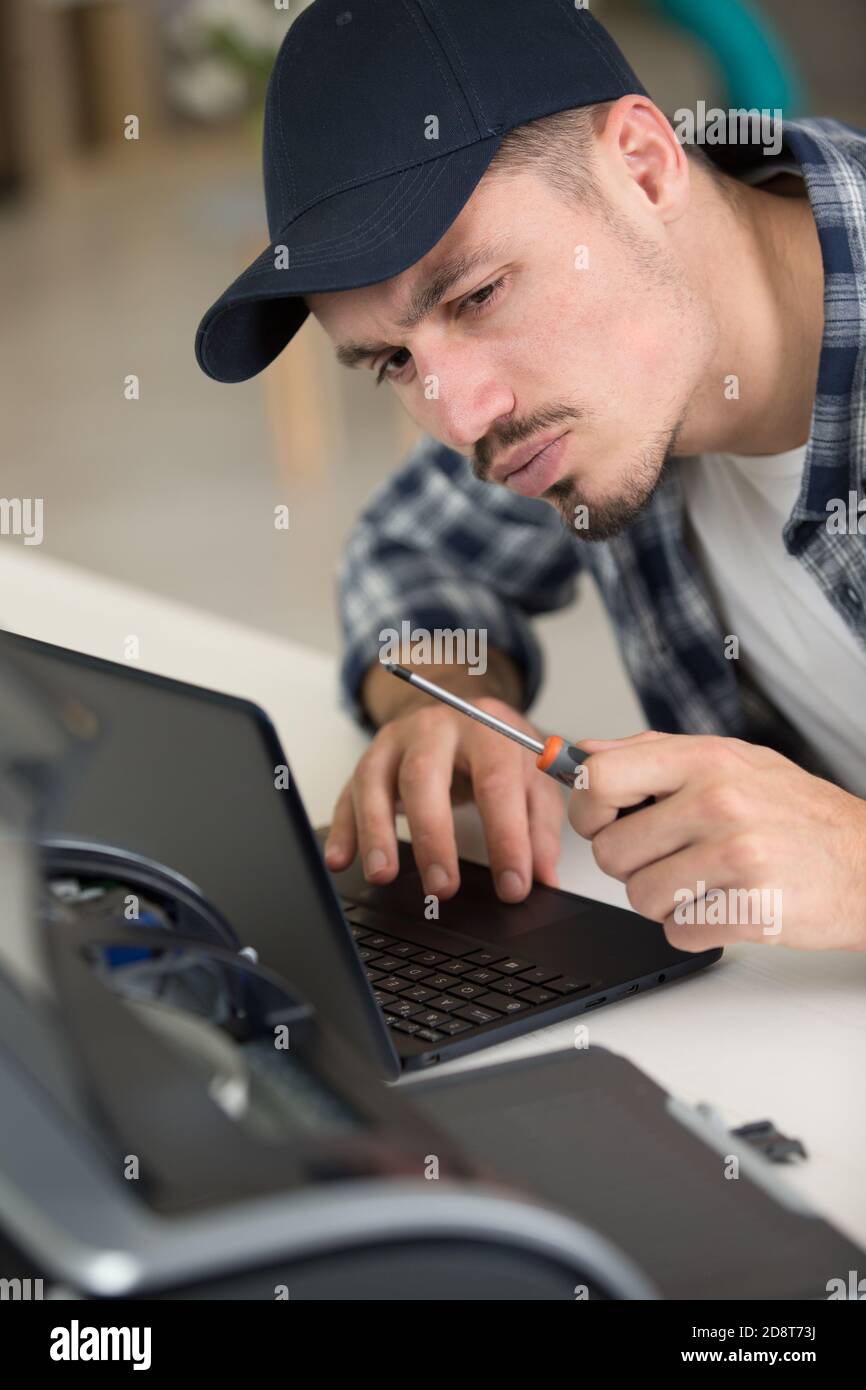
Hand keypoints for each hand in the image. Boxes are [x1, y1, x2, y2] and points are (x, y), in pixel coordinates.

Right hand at [324, 697, 562, 901]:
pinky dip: (343, 829)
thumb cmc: (498, 749)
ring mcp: (395, 741)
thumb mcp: (533, 777)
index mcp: (486, 728)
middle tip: (442, 887)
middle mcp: (436, 728)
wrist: (462, 710)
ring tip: (383, 875)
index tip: (513, 886)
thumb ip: (540, 825)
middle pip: (425, 775)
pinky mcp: (369, 758)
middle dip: (432, 836)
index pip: (496, 782)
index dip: (506, 837)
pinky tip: (342, 860)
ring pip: (374, 780)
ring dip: (375, 831)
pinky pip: (348, 793)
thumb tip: (543, 877)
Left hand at [567, 731, 865, 951]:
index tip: (604, 820)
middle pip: (610, 851)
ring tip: (704, 881)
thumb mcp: (731, 759)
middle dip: (630, 864)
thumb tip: (584, 755)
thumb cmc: (796, 813)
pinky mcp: (751, 909)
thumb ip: (654, 754)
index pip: (600, 778)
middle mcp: (718, 802)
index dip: (587, 808)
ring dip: (663, 900)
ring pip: (638, 897)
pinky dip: (693, 928)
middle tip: (670, 857)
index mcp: (705, 759)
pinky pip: (675, 933)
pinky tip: (724, 905)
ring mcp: (736, 855)